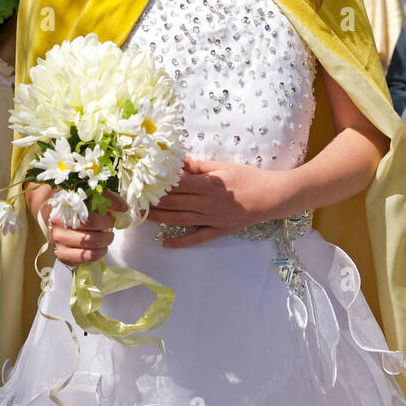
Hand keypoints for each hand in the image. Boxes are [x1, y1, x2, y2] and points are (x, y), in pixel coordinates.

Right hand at [26, 183, 127, 265]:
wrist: (52, 213)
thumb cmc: (74, 204)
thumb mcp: (89, 195)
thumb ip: (107, 198)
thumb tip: (123, 207)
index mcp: (65, 205)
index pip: (90, 214)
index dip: (107, 218)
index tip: (116, 216)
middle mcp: (58, 223)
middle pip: (89, 230)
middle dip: (106, 230)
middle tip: (113, 227)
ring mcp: (58, 239)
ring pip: (86, 245)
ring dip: (103, 243)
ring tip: (108, 237)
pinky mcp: (61, 253)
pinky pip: (81, 259)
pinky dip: (96, 255)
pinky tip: (101, 249)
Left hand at [147, 155, 280, 246]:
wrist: (270, 197)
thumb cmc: (248, 177)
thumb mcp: (223, 166)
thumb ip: (200, 166)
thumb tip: (179, 162)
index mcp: (208, 185)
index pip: (177, 185)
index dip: (158, 184)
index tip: (142, 182)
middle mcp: (206, 203)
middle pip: (174, 202)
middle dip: (154, 201)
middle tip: (135, 200)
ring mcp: (211, 219)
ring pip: (179, 220)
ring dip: (160, 219)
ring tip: (142, 217)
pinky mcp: (218, 230)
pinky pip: (196, 238)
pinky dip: (180, 242)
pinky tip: (165, 243)